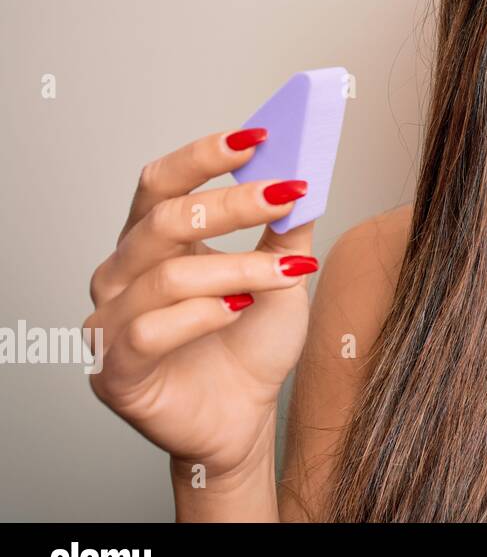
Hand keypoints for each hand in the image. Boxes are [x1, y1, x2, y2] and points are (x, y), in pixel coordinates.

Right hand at [86, 127, 316, 481]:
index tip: (257, 136)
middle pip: (166, 219)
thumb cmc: (250, 345)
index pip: (161, 182)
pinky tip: (237, 311)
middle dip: (232, 202)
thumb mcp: (282, 272)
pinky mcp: (115, 370)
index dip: (204, 156)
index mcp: (152, 242)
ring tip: (289, 269)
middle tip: (288, 193)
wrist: (243, 419)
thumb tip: (304, 170)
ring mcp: (111, 321)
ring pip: (169, 275)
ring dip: (239, 267)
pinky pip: (149, 330)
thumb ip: (287, 225)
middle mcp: (122, 274)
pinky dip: (201, 315)